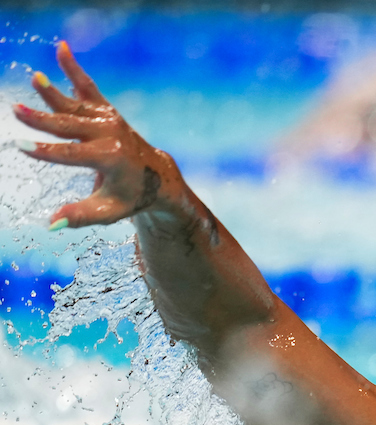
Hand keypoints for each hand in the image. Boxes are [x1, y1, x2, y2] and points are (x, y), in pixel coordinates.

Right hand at [12, 41, 179, 230]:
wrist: (157, 177)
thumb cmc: (130, 197)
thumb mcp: (108, 212)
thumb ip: (79, 216)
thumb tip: (50, 224)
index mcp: (110, 159)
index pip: (71, 155)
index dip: (46, 152)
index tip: (22, 146)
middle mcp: (110, 135)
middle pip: (69, 127)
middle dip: (43, 120)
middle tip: (17, 111)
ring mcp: (109, 120)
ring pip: (75, 105)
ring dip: (53, 92)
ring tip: (34, 78)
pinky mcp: (107, 111)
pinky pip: (88, 88)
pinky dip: (74, 68)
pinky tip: (62, 48)